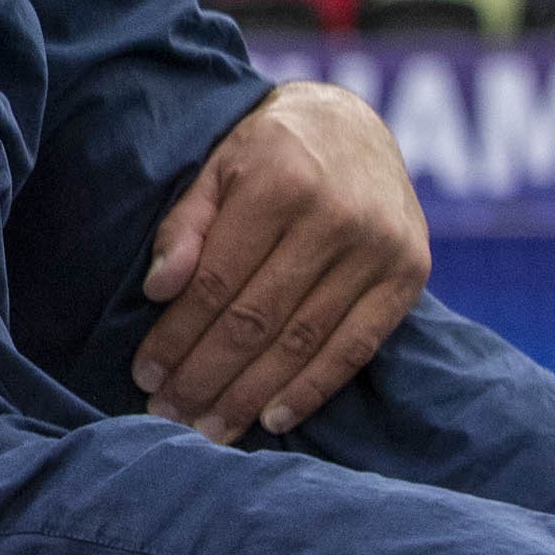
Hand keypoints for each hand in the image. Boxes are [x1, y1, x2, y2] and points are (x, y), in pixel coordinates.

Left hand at [134, 82, 429, 444]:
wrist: (352, 124)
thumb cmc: (266, 149)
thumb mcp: (216, 165)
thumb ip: (186, 224)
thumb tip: (157, 289)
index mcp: (279, 182)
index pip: (216, 281)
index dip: (177, 335)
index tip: (144, 375)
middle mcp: (337, 217)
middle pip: (258, 318)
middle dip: (206, 375)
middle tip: (166, 417)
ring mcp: (380, 249)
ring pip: (303, 340)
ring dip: (251, 394)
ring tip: (209, 429)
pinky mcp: (410, 275)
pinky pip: (356, 347)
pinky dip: (312, 388)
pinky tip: (272, 417)